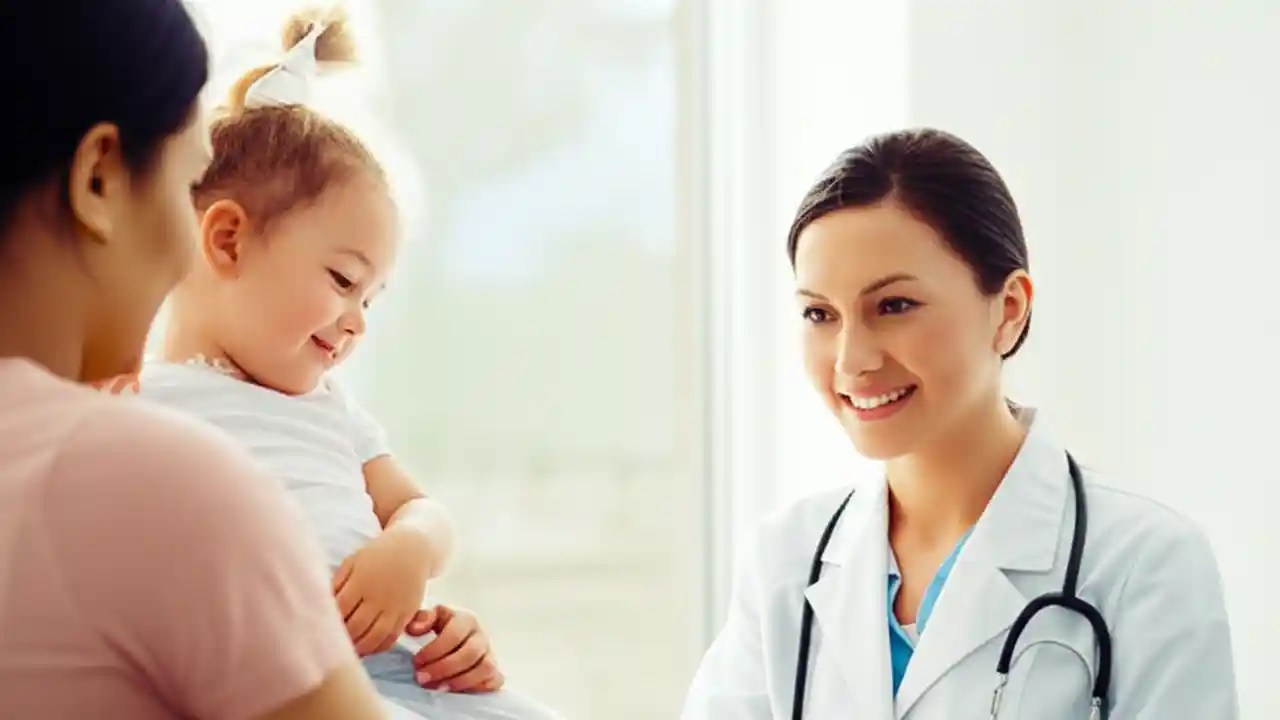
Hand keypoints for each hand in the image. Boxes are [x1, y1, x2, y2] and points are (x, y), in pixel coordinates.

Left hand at [333, 532, 430, 656]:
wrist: (412, 550)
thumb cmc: (376, 556)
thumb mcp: (352, 562)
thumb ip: (337, 583)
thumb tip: (323, 605)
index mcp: (362, 581)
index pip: (341, 609)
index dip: (329, 622)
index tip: (320, 629)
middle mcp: (379, 596)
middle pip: (356, 626)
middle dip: (343, 639)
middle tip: (332, 646)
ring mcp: (395, 606)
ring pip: (375, 637)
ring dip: (360, 648)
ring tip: (348, 653)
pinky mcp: (408, 614)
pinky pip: (392, 637)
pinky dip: (379, 648)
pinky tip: (368, 648)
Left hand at [408, 605, 504, 692]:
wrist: (455, 644)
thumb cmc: (441, 631)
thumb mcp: (430, 620)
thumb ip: (422, 619)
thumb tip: (414, 628)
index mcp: (466, 621)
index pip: (455, 634)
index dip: (435, 649)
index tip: (416, 661)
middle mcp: (481, 637)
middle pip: (470, 653)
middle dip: (443, 668)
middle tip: (422, 678)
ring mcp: (490, 655)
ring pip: (485, 668)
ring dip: (460, 680)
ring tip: (438, 688)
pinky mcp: (493, 672)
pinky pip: (495, 681)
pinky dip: (478, 687)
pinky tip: (458, 691)